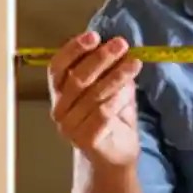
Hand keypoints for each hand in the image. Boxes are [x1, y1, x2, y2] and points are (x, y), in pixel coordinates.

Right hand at [48, 30, 143, 169]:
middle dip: (100, 58)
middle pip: (77, 78)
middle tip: (121, 44)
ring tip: (134, 63)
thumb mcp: (111, 89)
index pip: (58, 67)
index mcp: (60, 92)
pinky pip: (102, 114)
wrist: (115, 156)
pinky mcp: (84, 140)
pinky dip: (116, 100)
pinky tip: (128, 92)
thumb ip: (111, 70)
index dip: (73, 50)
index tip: (94, 36)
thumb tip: (121, 46)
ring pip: (93, 95)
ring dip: (116, 77)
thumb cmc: (111, 119)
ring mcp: (69, 126)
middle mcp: (59, 108)